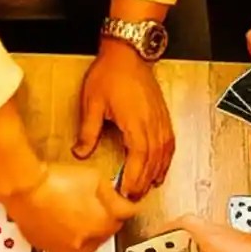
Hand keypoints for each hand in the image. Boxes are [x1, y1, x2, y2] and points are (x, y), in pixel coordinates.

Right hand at [1, 163, 138, 251]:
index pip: (127, 216)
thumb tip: (121, 202)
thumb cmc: (55, 181)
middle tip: (99, 206)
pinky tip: (64, 221)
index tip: (123, 201)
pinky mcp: (49, 250)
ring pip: (87, 243)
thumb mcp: (94, 178)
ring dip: (89, 232)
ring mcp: (66, 249)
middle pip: (107, 232)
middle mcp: (87, 243)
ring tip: (80, 214)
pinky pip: (67, 246)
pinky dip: (69, 237)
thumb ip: (113, 194)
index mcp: (103, 225)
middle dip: (106, 220)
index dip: (125, 204)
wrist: (24, 189)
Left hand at [73, 43, 174, 199]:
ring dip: (155, 174)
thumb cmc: (111, 73)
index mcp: (135, 122)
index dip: (133, 177)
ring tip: (146, 189)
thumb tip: (80, 152)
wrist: (129, 53)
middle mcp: (151, 123)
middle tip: (133, 197)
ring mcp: (160, 120)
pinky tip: (160, 169)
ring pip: (163, 154)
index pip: (138, 157)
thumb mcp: (92, 103)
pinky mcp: (163, 116)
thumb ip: (88, 131)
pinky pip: (169, 144)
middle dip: (143, 182)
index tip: (126, 192)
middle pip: (152, 161)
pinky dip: (165, 160)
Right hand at [157, 215, 250, 251]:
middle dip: (177, 244)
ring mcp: (235, 239)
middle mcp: (221, 233)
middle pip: (192, 230)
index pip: (181, 222)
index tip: (155, 239)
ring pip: (207, 240)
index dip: (165, 229)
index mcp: (209, 237)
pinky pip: (220, 249)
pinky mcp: (246, 248)